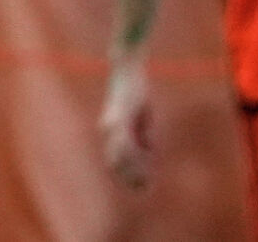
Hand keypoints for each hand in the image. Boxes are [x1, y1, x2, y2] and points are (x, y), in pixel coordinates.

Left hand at [100, 58, 152, 188]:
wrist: (127, 68)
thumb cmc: (135, 90)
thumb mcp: (142, 116)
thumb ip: (144, 134)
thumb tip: (149, 151)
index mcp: (112, 130)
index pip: (117, 160)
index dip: (129, 174)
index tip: (142, 186)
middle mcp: (108, 130)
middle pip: (116, 162)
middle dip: (130, 177)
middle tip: (144, 189)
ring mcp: (112, 124)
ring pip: (121, 155)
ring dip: (134, 168)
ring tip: (145, 180)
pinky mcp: (119, 117)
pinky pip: (126, 140)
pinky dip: (135, 153)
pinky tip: (146, 158)